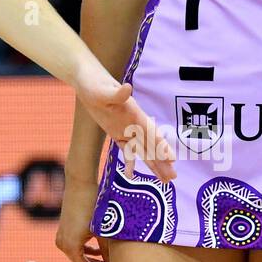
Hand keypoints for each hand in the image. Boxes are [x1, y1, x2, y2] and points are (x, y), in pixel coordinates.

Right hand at [55, 179, 108, 261]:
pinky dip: (86, 250)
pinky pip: (75, 247)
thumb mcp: (102, 231)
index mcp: (70, 247)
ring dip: (93, 259)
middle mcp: (62, 244)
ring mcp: (61, 236)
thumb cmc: (92, 205)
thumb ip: (107, 252)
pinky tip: (99, 247)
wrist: (79, 183)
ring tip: (109, 258)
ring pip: (79, 256)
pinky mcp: (63, 229)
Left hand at [74, 59, 175, 183]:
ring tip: (165, 180)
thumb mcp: (105, 90)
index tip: (172, 159)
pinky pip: (125, 150)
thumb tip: (128, 88)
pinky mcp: (116, 132)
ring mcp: (126, 129)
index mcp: (135, 114)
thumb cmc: (96, 84)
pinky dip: (129, 161)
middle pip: (151, 145)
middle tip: (173, 178)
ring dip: (153, 165)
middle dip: (162, 161)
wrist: (88, 80)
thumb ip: (117, 93)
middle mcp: (133, 123)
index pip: (151, 132)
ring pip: (142, 150)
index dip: (161, 145)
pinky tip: (130, 175)